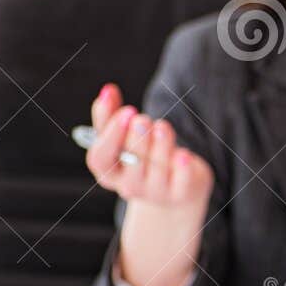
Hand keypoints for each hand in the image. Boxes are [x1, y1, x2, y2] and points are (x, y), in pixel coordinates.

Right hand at [87, 83, 213, 208]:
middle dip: (136, 140)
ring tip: (162, 126)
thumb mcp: (124, 139)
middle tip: (142, 119)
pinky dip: (182, 169)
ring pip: (157, 169)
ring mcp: (155, 193)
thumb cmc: (143, 156)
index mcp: (108, 172)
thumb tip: (107, 89)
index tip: (127, 110)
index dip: (111, 135)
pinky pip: (181, 183)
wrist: (175, 190)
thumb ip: (111, 116)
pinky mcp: (180, 195)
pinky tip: (184, 154)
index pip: (101, 157)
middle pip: (131, 163)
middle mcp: (129, 186)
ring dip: (160, 146)